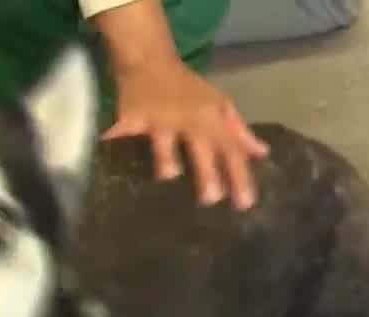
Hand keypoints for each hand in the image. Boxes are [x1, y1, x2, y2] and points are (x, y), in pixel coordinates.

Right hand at [105, 59, 267, 209]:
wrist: (149, 61)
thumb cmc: (187, 88)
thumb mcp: (218, 103)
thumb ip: (238, 131)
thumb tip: (262, 153)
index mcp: (211, 118)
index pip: (231, 149)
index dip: (240, 177)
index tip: (245, 204)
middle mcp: (188, 120)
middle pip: (201, 150)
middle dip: (207, 174)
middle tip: (211, 200)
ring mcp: (158, 120)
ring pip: (164, 145)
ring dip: (167, 162)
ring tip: (168, 177)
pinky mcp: (131, 119)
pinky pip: (123, 137)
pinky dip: (115, 146)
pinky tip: (106, 159)